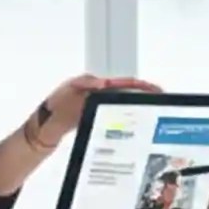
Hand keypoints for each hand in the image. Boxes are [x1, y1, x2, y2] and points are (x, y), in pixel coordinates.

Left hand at [33, 74, 161, 144]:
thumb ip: (87, 83)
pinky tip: (137, 122)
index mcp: (97, 84)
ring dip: (140, 104)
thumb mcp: (70, 89)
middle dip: (146, 94)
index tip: (154, 88)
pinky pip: (117, 114)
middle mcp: (101, 93)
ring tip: (155, 108)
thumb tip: (104, 83)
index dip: (140, 85)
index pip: (123, 83)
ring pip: (125, 103)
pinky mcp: (98, 117)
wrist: (46, 125)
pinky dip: (129, 115)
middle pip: (128, 92)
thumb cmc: (56, 105)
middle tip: (161, 98)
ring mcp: (100, 105)